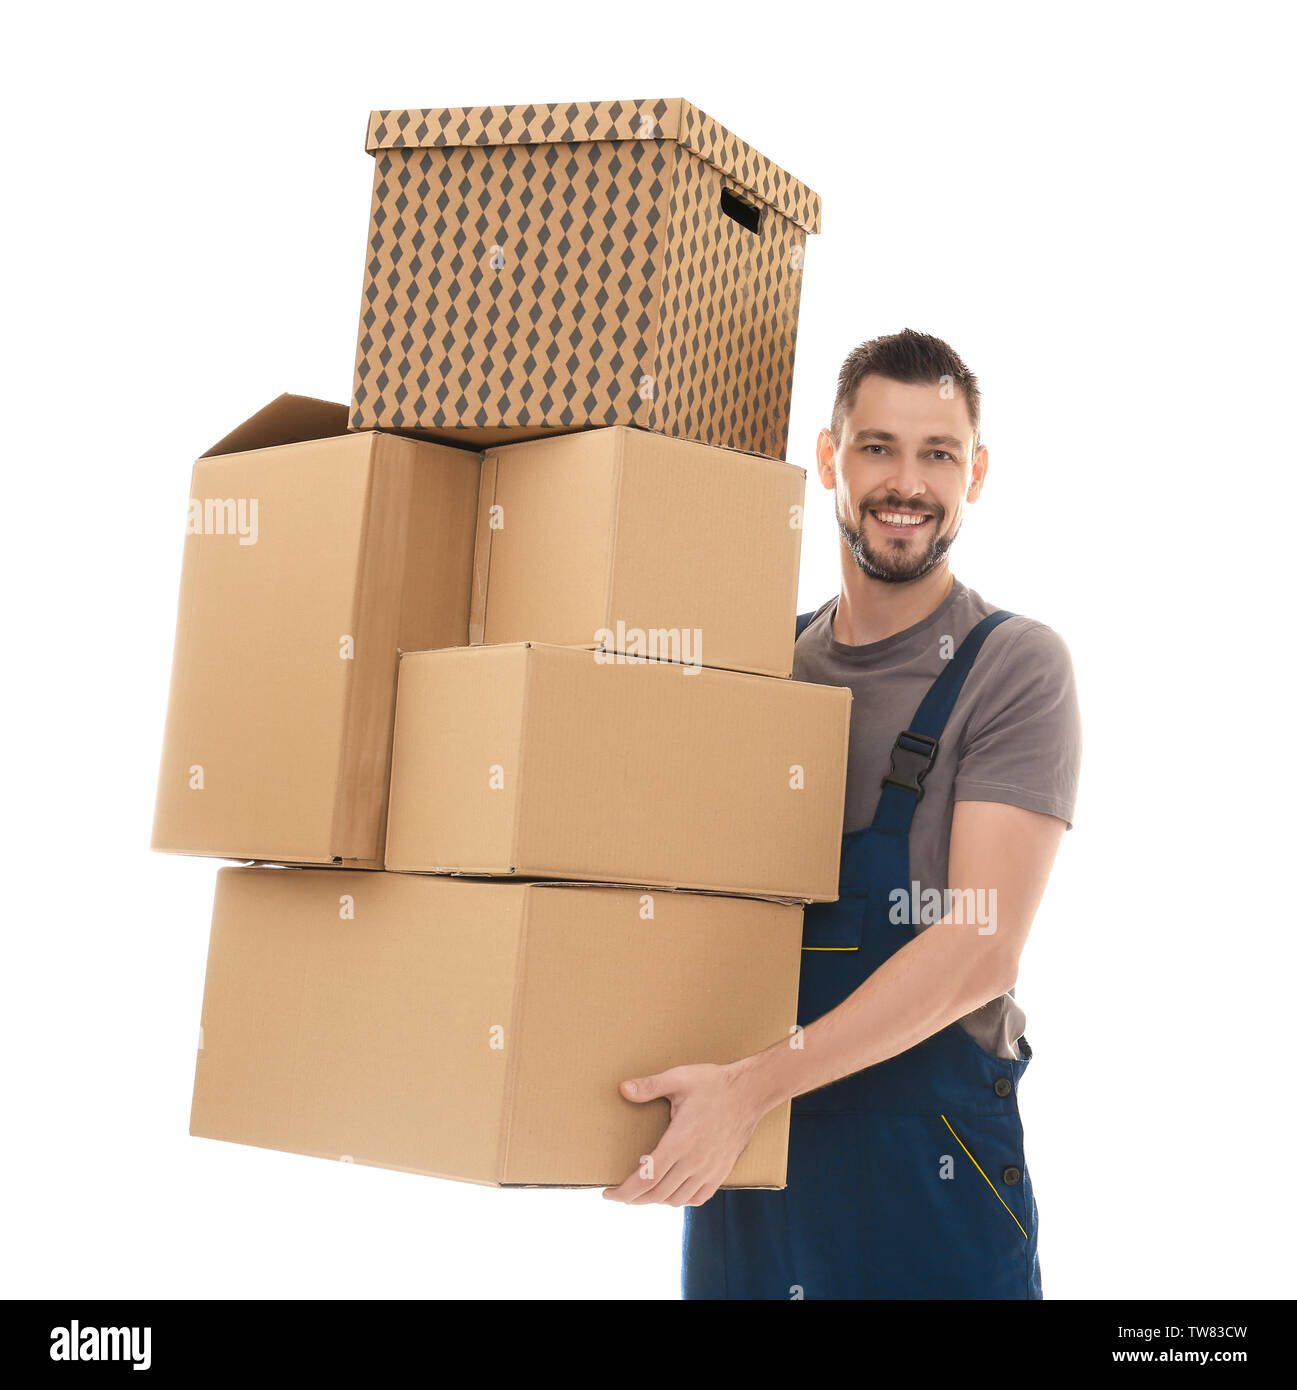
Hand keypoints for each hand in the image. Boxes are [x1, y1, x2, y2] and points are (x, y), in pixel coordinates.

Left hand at [601, 1059, 767, 1206]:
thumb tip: (623, 1089)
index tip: (608, 1194)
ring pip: (676, 1199)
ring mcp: (709, 1170)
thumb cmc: (713, 1083)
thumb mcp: (679, 1078)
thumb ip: (650, 1086)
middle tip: (620, 1194)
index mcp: (679, 1141)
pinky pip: (698, 1198)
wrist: (750, 1092)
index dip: (624, 1192)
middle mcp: (694, 1162)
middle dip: (634, 1198)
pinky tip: (672, 1192)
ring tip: (643, 1192)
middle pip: (657, 1194)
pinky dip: (681, 1200)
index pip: (646, 1179)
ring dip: (655, 1200)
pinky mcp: (722, 1171)